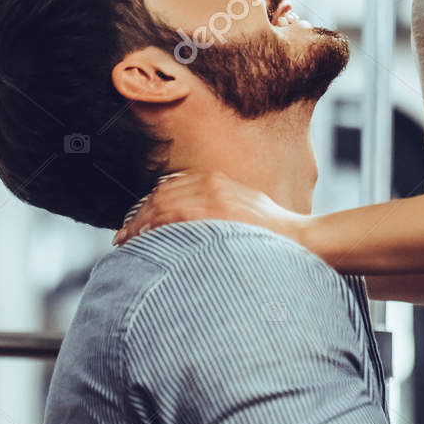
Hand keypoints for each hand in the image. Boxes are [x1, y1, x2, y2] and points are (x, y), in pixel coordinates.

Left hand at [113, 170, 307, 245]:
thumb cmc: (273, 234)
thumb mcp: (243, 208)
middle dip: (138, 217)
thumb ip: (215, 207)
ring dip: (140, 225)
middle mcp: (211, 183)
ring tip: (127, 244)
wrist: (300, 239)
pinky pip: (171, 218)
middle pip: (160, 195)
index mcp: (217, 179)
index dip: (148, 206)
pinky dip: (152, 230)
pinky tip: (142, 244)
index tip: (135, 224)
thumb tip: (186, 224)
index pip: (170, 187)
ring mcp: (211, 197)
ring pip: (161, 205)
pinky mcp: (212, 214)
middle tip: (124, 238)